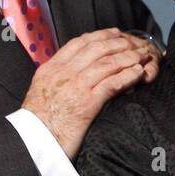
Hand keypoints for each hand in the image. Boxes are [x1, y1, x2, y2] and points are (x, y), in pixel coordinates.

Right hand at [21, 28, 161, 158]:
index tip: (114, 33)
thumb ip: (56, 78)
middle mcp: (64, 73)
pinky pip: (112, 84)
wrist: (32, 142)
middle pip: (97, 49)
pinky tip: (139, 73)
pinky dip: (128, 76)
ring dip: (128, 58)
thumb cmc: (38, 122)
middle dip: (119, 43)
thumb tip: (71, 70)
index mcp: (51, 68)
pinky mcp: (87, 104)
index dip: (100, 35)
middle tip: (134, 43)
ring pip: (107, 63)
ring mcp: (76, 87)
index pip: (79, 43)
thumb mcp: (41, 91)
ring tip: (142, 56)